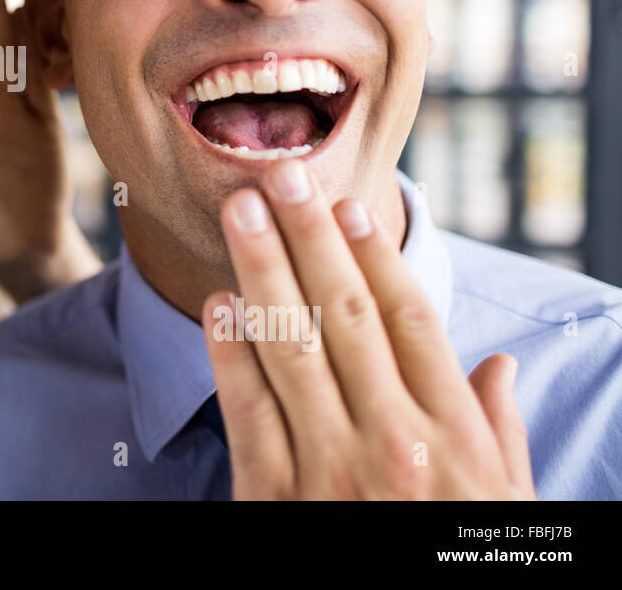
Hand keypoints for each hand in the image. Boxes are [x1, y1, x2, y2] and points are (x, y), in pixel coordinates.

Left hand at [203, 158, 534, 498]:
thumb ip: (501, 436)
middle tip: (280, 173)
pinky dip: (229, 353)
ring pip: (288, 348)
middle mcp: (392, 444)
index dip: (375, 256)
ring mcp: (326, 471)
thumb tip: (496, 364)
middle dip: (308, 236)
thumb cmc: (458, 565)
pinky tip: (218, 304)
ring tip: (240, 210)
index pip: (410, 322)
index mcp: (453, 439)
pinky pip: (246, 411)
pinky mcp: (269, 500)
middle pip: (343, 316)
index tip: (350, 204)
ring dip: (260, 270)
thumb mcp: (505, 510)